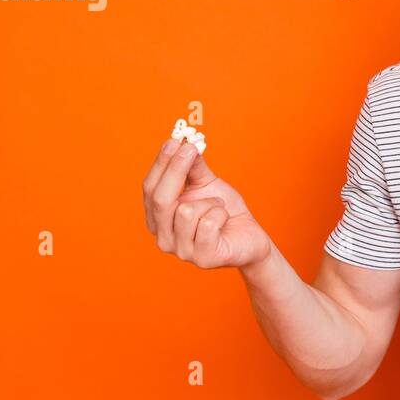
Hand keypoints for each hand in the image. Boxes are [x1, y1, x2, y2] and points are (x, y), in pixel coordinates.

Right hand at [141, 137, 272, 269]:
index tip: (174, 140)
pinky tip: (224, 220)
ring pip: (186, 211)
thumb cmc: (224, 212)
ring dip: (210, 202)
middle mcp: (164, 238)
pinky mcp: (203, 258)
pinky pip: (208, 224)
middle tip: (192, 148)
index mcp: (158, 219)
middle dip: (176, 170)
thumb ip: (193, 167)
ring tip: (218, 207)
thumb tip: (184, 142)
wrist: (250, 237)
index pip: (149, 188)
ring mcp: (182, 251)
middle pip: (160, 199)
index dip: (161, 164)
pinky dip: (220, 214)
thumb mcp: (207, 185)